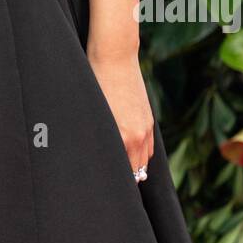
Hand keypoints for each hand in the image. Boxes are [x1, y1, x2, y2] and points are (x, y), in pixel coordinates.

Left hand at [86, 47, 154, 175]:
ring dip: (134, 167)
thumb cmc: (94, 81)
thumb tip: (94, 153)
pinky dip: (141, 155)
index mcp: (121, 136)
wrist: (114, 55)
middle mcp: (137, 135)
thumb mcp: (93, 113)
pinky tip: (131, 157)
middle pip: (135, 171)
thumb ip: (98, 136)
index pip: (122, 172)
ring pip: (143, 161)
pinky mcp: (148, 119)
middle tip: (109, 185)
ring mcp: (145, 127)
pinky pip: (148, 148)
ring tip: (121, 175)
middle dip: (124, 179)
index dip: (113, 181)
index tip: (103, 187)